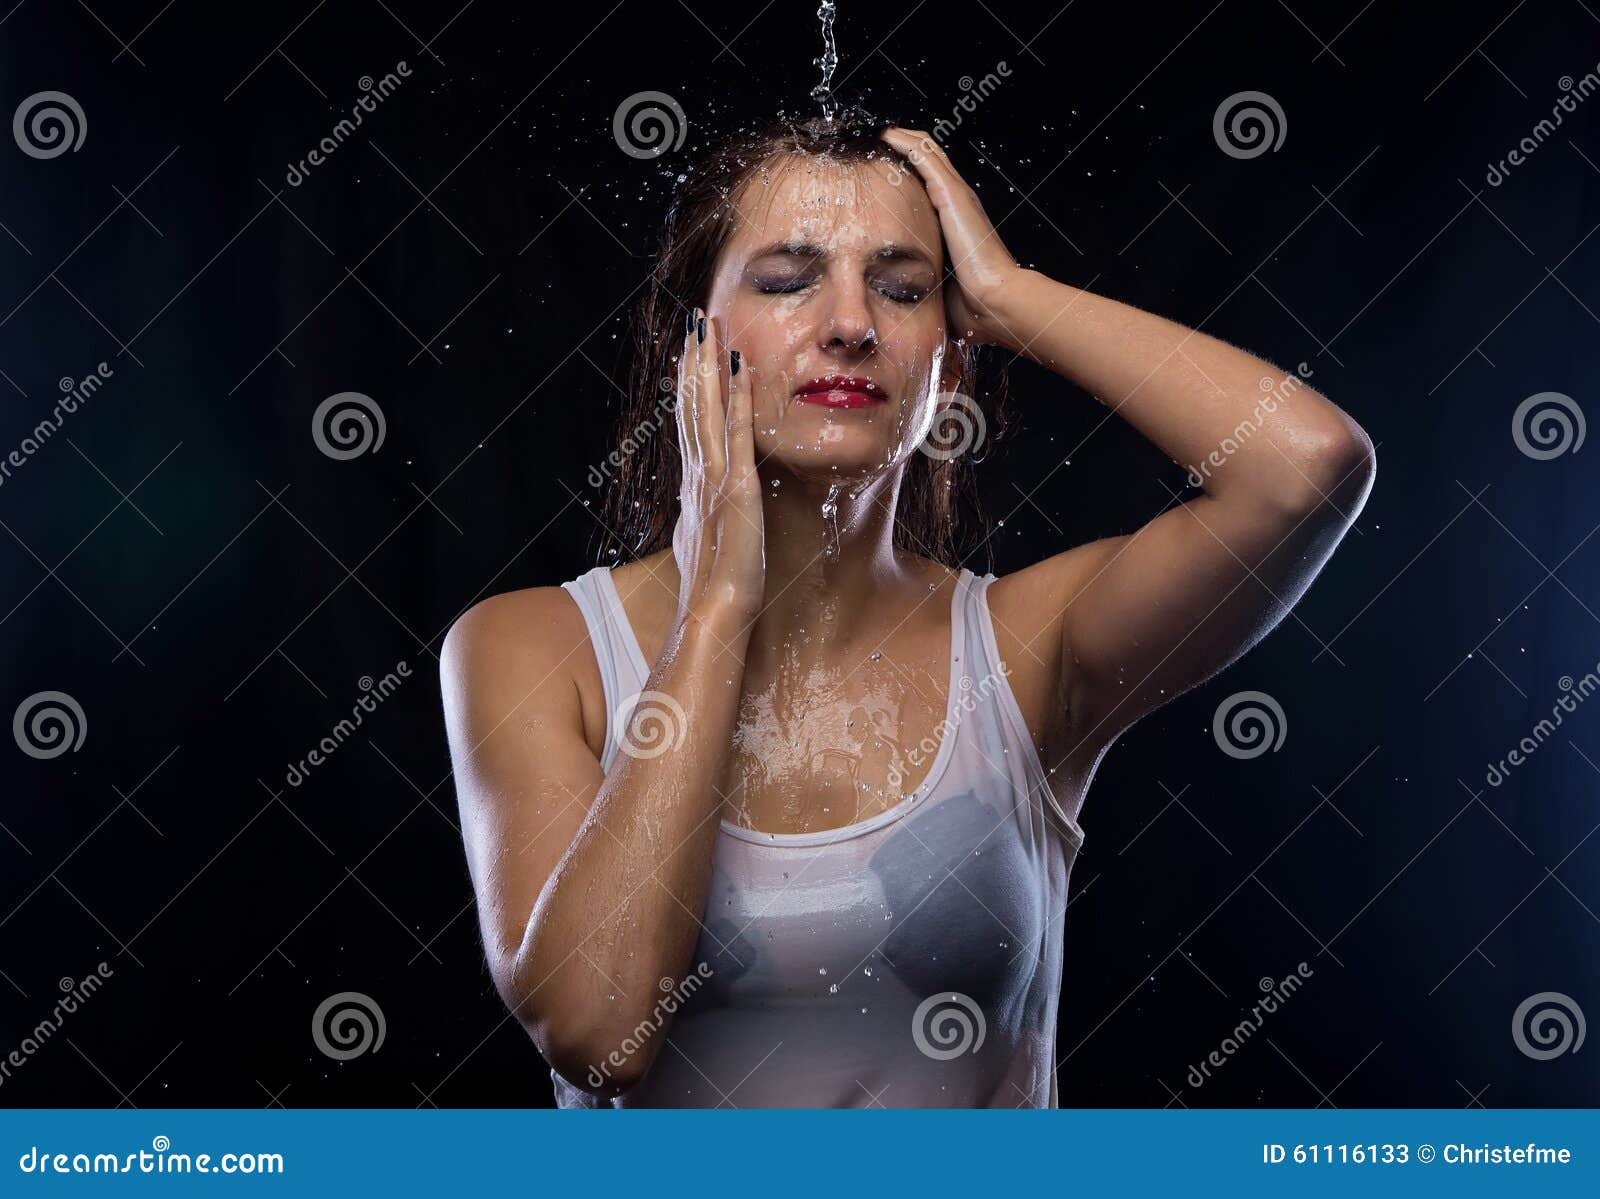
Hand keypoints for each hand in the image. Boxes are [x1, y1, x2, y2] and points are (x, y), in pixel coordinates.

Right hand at [671, 308, 764, 629]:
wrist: (713, 616)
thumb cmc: (714, 590)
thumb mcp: (702, 542)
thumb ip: (700, 517)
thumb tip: (694, 506)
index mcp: (693, 486)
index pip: (688, 424)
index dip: (686, 386)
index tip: (688, 352)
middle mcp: (698, 475)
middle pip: (690, 405)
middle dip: (692, 360)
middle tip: (694, 319)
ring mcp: (714, 480)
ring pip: (706, 409)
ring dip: (707, 364)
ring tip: (708, 325)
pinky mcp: (736, 490)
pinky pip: (736, 433)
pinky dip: (736, 397)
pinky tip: (741, 366)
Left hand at [880, 127, 1023, 349]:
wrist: (995, 303)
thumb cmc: (972, 305)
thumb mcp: (939, 284)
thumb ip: (922, 279)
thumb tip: (900, 302)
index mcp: (956, 219)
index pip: (930, 180)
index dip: (908, 167)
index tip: (881, 166)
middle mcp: (958, 200)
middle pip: (929, 156)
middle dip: (902, 144)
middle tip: (876, 140)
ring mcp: (956, 194)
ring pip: (926, 148)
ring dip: (901, 137)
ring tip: (878, 131)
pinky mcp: (951, 195)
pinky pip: (924, 156)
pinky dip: (904, 143)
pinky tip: (886, 136)